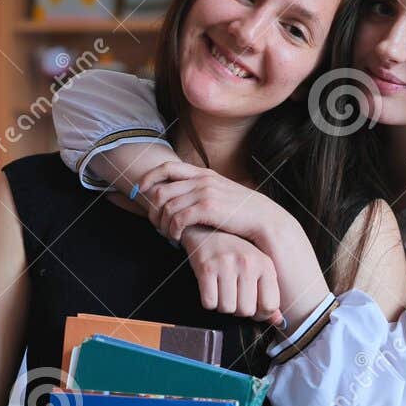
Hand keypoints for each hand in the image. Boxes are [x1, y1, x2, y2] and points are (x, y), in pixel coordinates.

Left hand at [141, 161, 291, 246]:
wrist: (265, 220)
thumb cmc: (241, 212)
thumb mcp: (221, 192)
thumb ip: (201, 189)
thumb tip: (181, 195)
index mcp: (203, 173)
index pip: (167, 167)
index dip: (149, 178)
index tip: (141, 192)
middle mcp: (202, 179)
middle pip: (161, 189)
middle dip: (152, 209)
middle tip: (156, 224)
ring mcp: (204, 193)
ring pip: (167, 206)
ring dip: (161, 224)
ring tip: (166, 234)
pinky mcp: (208, 209)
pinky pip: (178, 218)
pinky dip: (172, 230)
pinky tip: (176, 238)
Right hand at [181, 227, 283, 326]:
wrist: (208, 230)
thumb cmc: (235, 252)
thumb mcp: (257, 269)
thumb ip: (269, 295)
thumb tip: (278, 321)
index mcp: (265, 264)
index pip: (270, 305)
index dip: (260, 314)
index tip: (253, 308)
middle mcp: (248, 263)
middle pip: (246, 310)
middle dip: (238, 309)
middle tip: (234, 296)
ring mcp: (226, 264)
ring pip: (226, 308)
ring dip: (222, 305)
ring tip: (222, 289)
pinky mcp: (206, 268)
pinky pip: (209, 302)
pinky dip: (208, 300)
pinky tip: (211, 287)